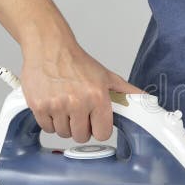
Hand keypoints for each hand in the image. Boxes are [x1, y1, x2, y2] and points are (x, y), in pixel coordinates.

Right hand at [20, 41, 142, 142]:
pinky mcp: (38, 106)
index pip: (102, 133)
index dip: (99, 129)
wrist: (49, 48)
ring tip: (66, 107)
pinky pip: (47, 128)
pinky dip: (50, 120)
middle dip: (81, 128)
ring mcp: (56, 105)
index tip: (96, 123)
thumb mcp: (106, 76)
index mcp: (97, 97)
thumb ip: (126, 91)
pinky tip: (54, 106)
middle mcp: (77, 102)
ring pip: (63, 133)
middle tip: (79, 113)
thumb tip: (146, 100)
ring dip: (65, 124)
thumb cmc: (77, 62)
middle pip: (81, 136)